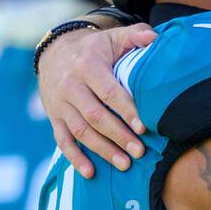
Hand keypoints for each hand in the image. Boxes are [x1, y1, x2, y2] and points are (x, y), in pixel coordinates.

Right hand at [38, 22, 157, 177]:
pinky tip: (90, 173)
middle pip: (95, 116)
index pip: (109, 92)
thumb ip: (135, 36)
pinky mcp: (54, 118)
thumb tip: (156, 39)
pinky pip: (62, 141)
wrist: (54, 52)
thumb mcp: (112, 38)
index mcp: (88, 66)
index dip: (126, 110)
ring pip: (81, 131)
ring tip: (124, 165)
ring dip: (102, 150)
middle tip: (139, 151)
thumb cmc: (94, 49)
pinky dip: (75, 158)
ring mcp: (60, 104)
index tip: (143, 127)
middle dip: (118, 135)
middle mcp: (71, 86)